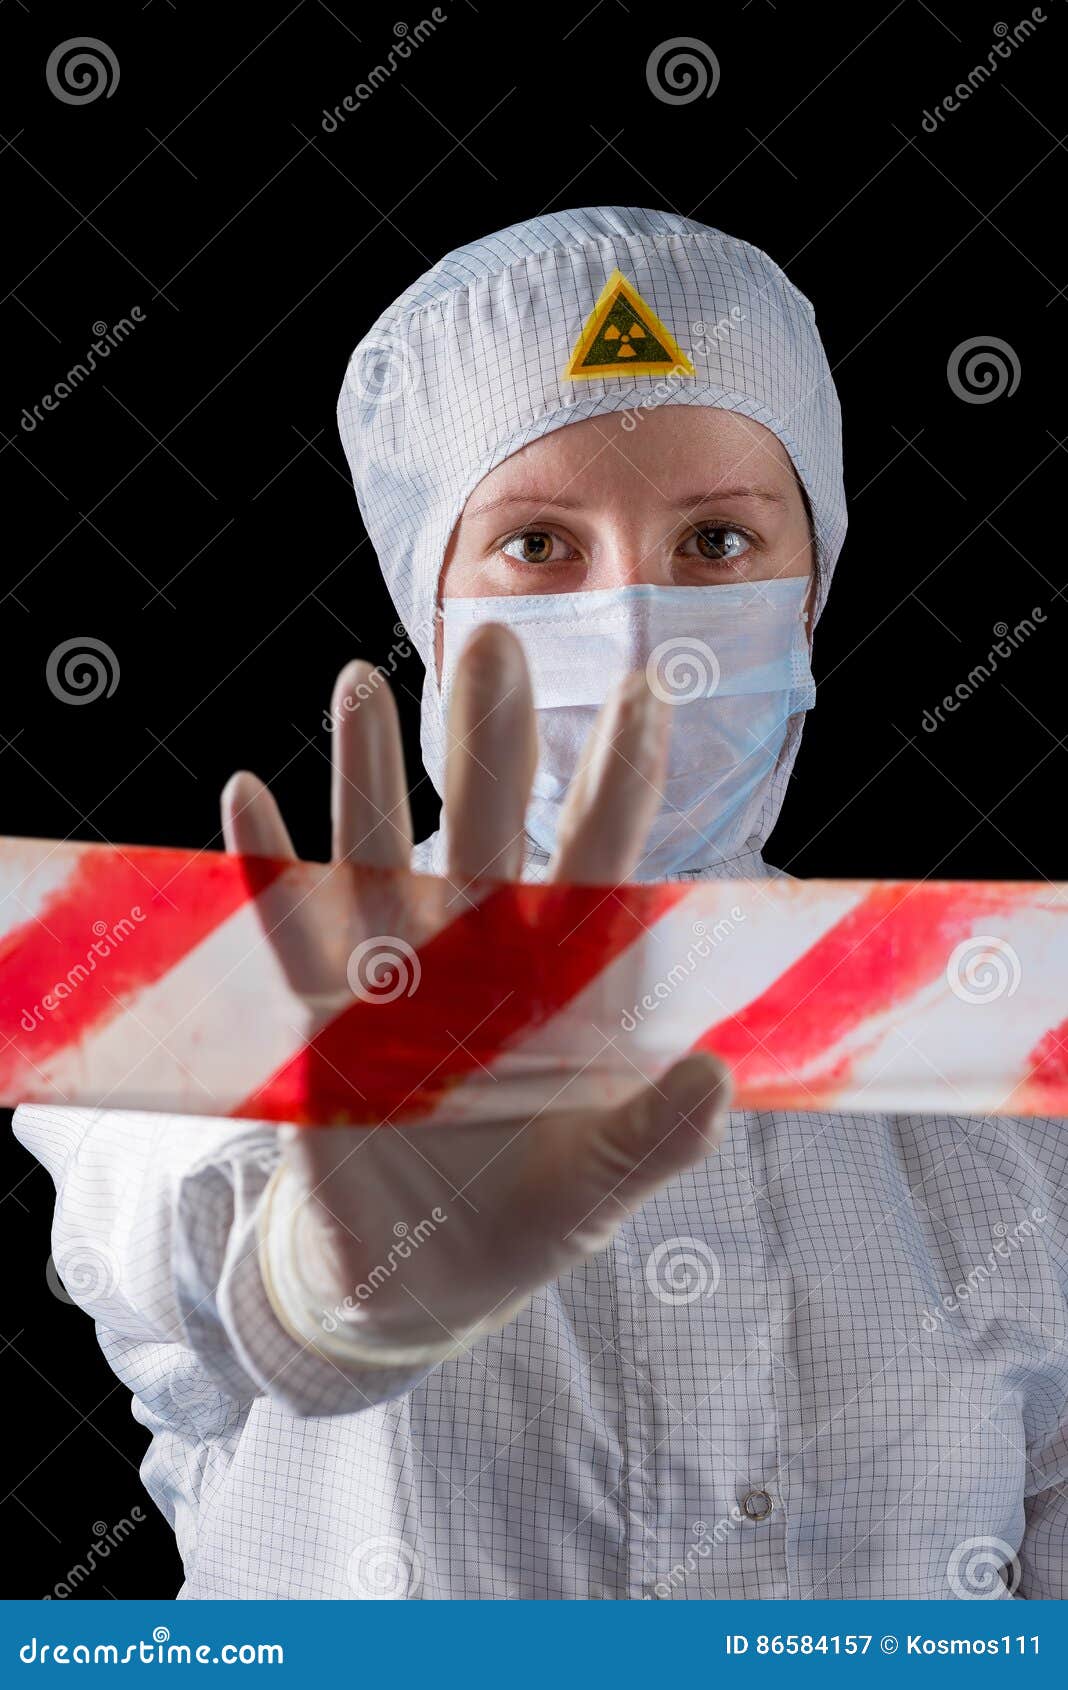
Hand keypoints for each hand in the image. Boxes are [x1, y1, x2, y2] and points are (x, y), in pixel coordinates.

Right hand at [221, 625, 730, 1365]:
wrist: (422, 1277)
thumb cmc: (528, 1214)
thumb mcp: (601, 1188)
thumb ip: (657, 1139)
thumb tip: (717, 1078)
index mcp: (559, 983)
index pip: (599, 865)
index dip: (619, 785)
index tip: (642, 695)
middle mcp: (477, 955)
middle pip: (488, 828)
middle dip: (490, 740)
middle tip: (494, 637)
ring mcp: (394, 977)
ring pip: (380, 856)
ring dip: (368, 775)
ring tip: (358, 684)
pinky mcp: (321, 1019)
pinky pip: (292, 932)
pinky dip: (268, 869)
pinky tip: (248, 796)